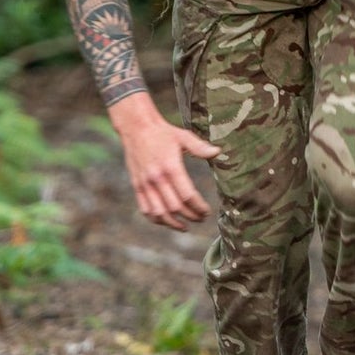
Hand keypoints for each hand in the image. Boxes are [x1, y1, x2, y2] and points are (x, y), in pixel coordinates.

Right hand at [110, 95, 216, 231]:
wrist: (136, 128)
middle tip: (201, 218)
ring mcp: (145, 184)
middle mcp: (156, 178)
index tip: (207, 211)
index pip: (187, 195)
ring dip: (173, 223)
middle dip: (190, 216)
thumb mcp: (183, 136)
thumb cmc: (163, 133)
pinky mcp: (137, 186)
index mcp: (170, 167)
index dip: (198, 207)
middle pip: (175, 207)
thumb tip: (218, 152)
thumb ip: (200, 147)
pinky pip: (145, 209)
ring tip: (185, 227)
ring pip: (159, 212)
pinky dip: (156, 219)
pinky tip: (167, 221)